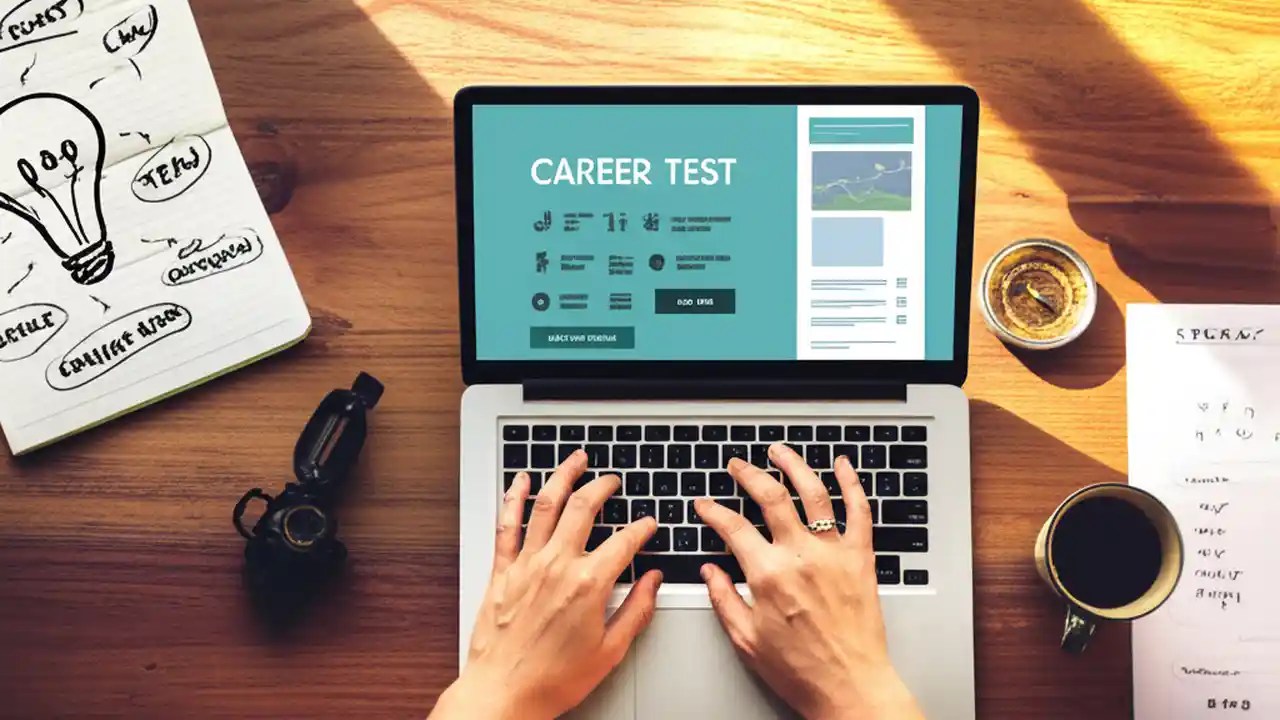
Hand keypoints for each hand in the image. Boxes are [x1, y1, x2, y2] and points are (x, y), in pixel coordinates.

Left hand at [432, 450, 661, 719]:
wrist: (503, 695)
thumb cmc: (552, 680)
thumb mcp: (609, 651)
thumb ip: (637, 611)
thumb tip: (653, 583)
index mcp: (588, 584)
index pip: (624, 541)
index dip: (641, 528)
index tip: (648, 524)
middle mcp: (557, 566)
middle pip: (584, 508)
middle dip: (603, 486)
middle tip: (613, 479)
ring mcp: (526, 565)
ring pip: (546, 504)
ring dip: (563, 475)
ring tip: (576, 460)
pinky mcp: (501, 572)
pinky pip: (507, 525)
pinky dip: (513, 498)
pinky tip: (519, 480)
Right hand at [694, 445, 923, 719]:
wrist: (850, 688)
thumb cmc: (802, 671)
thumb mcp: (746, 640)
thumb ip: (725, 599)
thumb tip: (710, 573)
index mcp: (768, 576)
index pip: (732, 527)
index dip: (713, 510)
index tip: (705, 505)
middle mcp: (801, 557)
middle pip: (770, 496)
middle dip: (747, 474)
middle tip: (737, 465)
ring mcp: (834, 554)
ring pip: (813, 493)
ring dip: (794, 464)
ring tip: (780, 451)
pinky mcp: (861, 559)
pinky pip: (860, 511)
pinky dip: (852, 483)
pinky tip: (842, 466)